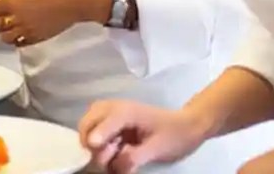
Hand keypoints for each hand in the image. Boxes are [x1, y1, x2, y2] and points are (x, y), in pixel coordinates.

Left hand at [0, 0, 108, 46]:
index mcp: (14, 1)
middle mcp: (18, 18)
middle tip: (1, 8)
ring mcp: (28, 30)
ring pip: (3, 37)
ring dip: (3, 29)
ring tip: (11, 19)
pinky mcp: (38, 38)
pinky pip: (19, 43)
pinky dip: (16, 38)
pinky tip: (22, 28)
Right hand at [78, 101, 209, 172]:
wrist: (187, 126)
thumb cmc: (175, 135)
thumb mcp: (158, 149)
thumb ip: (133, 157)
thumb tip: (113, 166)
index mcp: (124, 112)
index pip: (100, 126)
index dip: (97, 142)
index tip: (97, 154)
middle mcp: (112, 108)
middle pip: (86, 126)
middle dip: (94, 146)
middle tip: (113, 156)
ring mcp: (110, 114)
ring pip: (87, 129)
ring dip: (96, 147)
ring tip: (116, 153)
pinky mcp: (111, 122)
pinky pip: (95, 134)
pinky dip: (101, 145)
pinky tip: (116, 150)